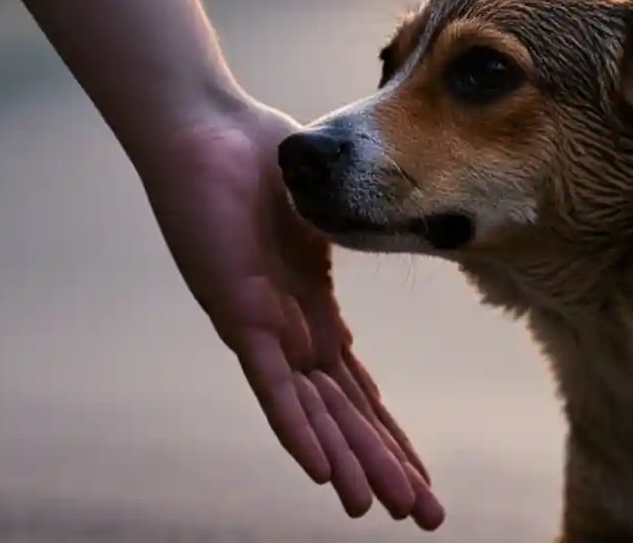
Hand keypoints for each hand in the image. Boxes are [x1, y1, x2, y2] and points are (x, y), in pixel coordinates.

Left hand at [134, 100, 443, 528]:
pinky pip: (272, 386)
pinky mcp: (238, 318)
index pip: (360, 392)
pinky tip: (324, 472)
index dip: (391, 436)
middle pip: (348, 417)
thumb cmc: (257, 158)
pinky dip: (298, 430)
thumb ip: (353, 230)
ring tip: (385, 511)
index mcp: (313, 314)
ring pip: (316, 415)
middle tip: (427, 518)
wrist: (205, 129)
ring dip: (353, 464)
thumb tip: (396, 214)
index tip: (422, 474)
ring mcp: (265, 331)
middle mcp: (291, 334)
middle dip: (388, 468)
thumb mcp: (325, 206)